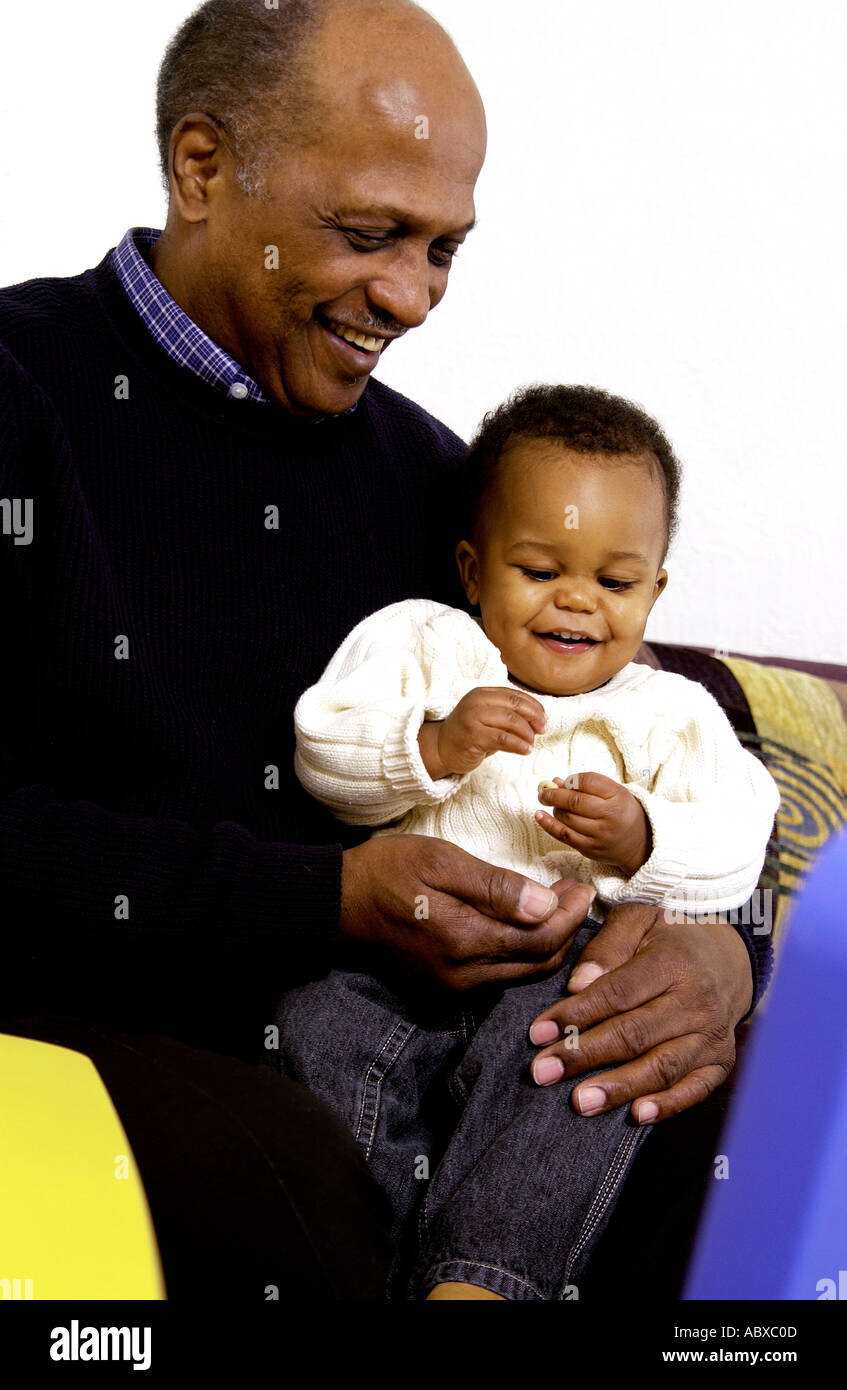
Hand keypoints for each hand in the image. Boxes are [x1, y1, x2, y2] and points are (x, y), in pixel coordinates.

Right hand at [339, 835, 594, 989]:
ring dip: (547, 942)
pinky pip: (499, 975)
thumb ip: (495, 886)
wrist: (336, 904)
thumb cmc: (385, 871)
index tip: (583, 886)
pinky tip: (524, 924)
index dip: (571, 914)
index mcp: (465, 941)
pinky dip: (522, 952)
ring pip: (522, 973)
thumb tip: (546, 905)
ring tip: (557, 906)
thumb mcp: (440, 862)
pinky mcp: (444, 986)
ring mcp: (453, 986)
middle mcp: (463, 975)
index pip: (541, 938)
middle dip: (568, 929)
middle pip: (539, 962)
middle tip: (575, 893)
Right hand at [418, 687, 545, 778]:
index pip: (514, 695)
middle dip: (533, 717)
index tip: (544, 719)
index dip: (533, 706)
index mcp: (482, 693)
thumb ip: (508, 714)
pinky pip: (503, 739)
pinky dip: (519, 744)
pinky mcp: (473, 736)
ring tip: (531, 743)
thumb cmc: (470, 734)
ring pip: (511, 721)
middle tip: (542, 729)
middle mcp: (476, 702)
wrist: (441, 748)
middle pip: (515, 705)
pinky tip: (525, 750)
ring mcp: (473, 718)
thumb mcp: (488, 718)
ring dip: (527, 733)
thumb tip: (538, 720)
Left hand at [527, 901, 753, 1120]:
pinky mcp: (721, 1062)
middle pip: (634, 1034)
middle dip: (584, 1056)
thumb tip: (578, 985)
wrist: (729, 958)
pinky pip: (694, 1089)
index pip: (617, 994)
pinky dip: (668, 1105)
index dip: (576, 1015)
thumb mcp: (638, 920)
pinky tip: (637, 1115)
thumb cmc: (669, 938)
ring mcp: (711, 1035)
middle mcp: (697, 1001)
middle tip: (543, 1073)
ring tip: (581, 1102)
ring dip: (619, 1087)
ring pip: (661, 1067)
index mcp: (673, 962)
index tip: (538, 1033)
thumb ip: (607, 947)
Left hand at [536, 772, 650, 875]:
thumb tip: (555, 782)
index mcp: (618, 796)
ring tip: (550, 803)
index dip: (572, 780)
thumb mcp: (614, 793)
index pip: (589, 781)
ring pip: (567, 818)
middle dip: (554, 794)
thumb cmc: (622, 812)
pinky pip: (564, 835)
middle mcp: (610, 816)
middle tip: (544, 791)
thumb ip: (588, 785)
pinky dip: (548, 824)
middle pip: (575, 801)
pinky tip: (539, 816)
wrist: (639, 843)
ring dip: (554, 808)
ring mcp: (599, 834)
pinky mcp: (590, 849)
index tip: (565, 781)